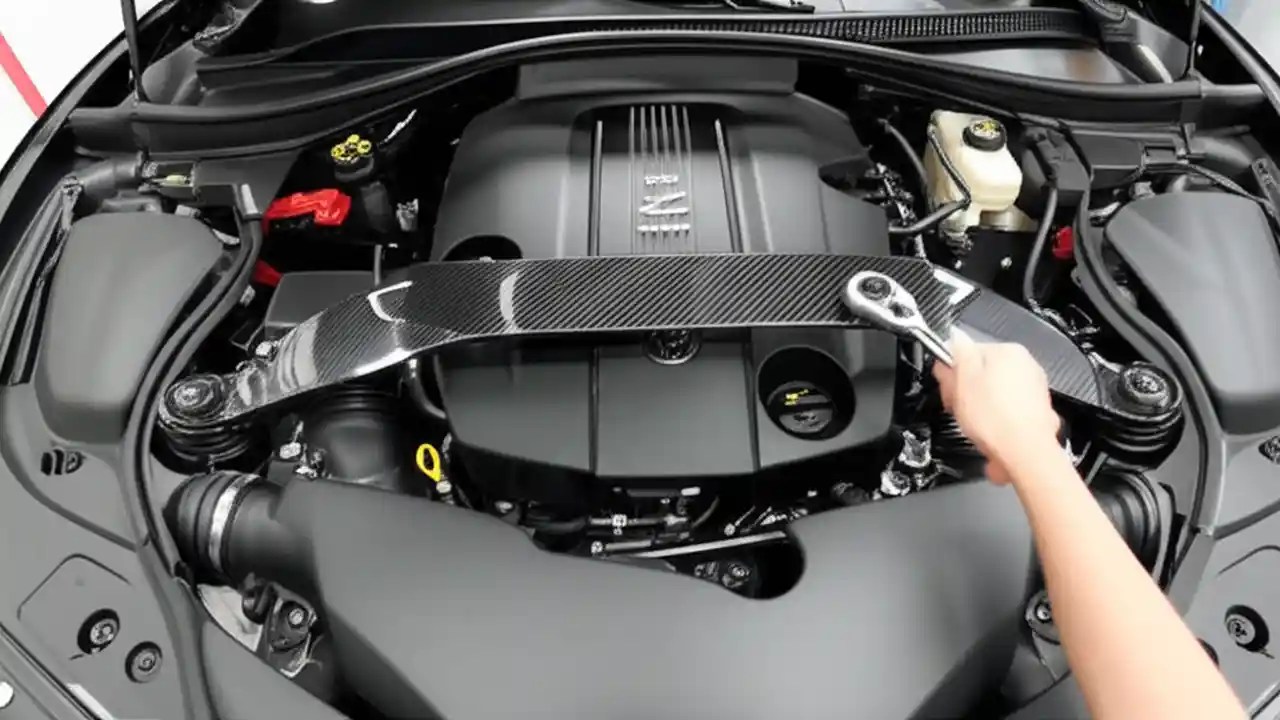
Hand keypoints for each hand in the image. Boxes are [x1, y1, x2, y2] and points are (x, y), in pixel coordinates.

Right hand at [932, 331, 1059, 484]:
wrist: (1025, 455)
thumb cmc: (993, 419)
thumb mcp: (962, 381)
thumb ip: (957, 354)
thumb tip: (955, 338)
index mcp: (1008, 351)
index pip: (968, 353)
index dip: (952, 374)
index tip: (947, 390)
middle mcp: (1027, 366)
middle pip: (984, 374)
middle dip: (968, 393)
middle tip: (959, 410)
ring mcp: (1035, 391)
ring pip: (996, 396)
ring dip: (982, 410)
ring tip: (976, 427)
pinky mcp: (1039, 414)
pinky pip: (1009, 414)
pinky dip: (1000, 424)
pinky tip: (993, 437)